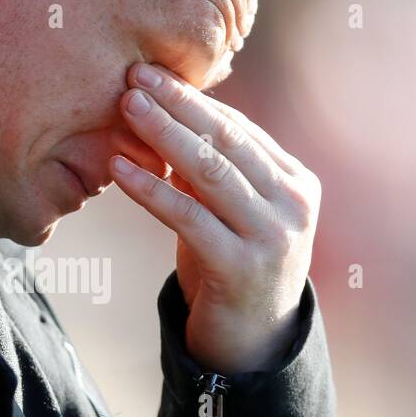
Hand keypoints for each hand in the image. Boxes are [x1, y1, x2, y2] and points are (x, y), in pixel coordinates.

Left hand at [110, 63, 320, 374]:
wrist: (250, 344)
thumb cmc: (232, 267)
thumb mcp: (230, 212)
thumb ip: (212, 170)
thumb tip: (165, 111)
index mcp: (295, 182)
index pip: (239, 129)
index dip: (194, 99)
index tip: (154, 73)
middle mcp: (293, 204)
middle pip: (227, 141)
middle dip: (178, 104)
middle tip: (136, 75)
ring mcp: (272, 236)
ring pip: (210, 171)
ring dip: (163, 134)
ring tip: (126, 107)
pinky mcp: (241, 267)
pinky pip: (187, 216)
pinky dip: (150, 189)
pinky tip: (119, 168)